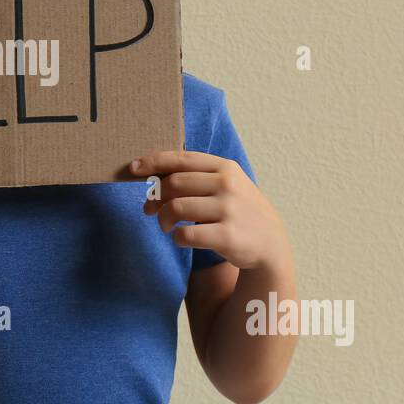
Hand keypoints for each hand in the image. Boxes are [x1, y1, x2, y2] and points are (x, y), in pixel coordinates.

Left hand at [131, 150, 289, 272]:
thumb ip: (194, 178)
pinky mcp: (227, 236)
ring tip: (166, 226)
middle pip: (174, 184)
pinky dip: (177, 237)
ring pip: (176, 208)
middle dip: (155, 197)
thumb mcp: (226, 185)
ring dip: (163, 218)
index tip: (133, 169)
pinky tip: (181, 238)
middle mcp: (228, 185)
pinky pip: (186, 234)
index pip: (181, 159)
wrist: (270, 244)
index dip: (153, 162)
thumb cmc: (238, 211)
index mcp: (225, 167)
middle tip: (149, 209)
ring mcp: (229, 209)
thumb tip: (151, 182)